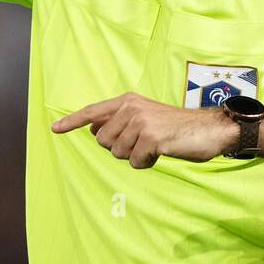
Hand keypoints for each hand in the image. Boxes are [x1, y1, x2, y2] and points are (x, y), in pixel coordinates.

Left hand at [51, 92, 238, 168]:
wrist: (209, 128)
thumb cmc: (177, 128)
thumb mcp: (146, 118)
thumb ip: (121, 122)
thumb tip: (96, 129)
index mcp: (128, 101)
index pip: (93, 112)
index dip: (72, 122)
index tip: (54, 129)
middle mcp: (131, 108)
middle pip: (104, 141)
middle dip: (121, 148)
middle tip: (145, 142)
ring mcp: (140, 122)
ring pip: (118, 153)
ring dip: (135, 156)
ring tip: (155, 146)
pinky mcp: (150, 138)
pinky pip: (135, 162)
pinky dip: (147, 163)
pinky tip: (162, 152)